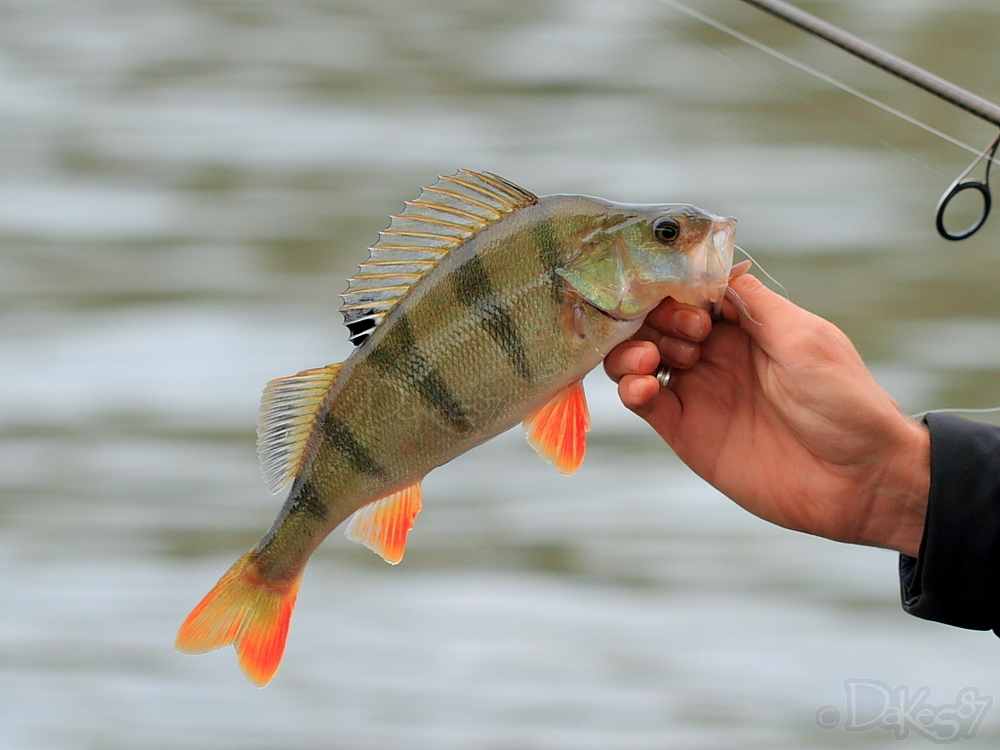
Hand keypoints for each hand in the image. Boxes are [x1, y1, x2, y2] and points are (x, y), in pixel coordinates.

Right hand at [604, 274, 928, 556]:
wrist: (860, 479)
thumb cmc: (846, 403)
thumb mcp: (806, 338)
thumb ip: (755, 304)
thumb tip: (720, 270)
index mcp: (745, 326)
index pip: (690, 292)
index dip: (676, 290)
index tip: (687, 302)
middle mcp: (715, 354)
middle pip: (655, 321)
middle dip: (654, 318)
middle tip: (688, 337)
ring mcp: (699, 392)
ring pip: (637, 359)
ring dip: (631, 351)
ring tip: (650, 360)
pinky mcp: (687, 432)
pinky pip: (643, 403)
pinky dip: (631, 389)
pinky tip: (644, 386)